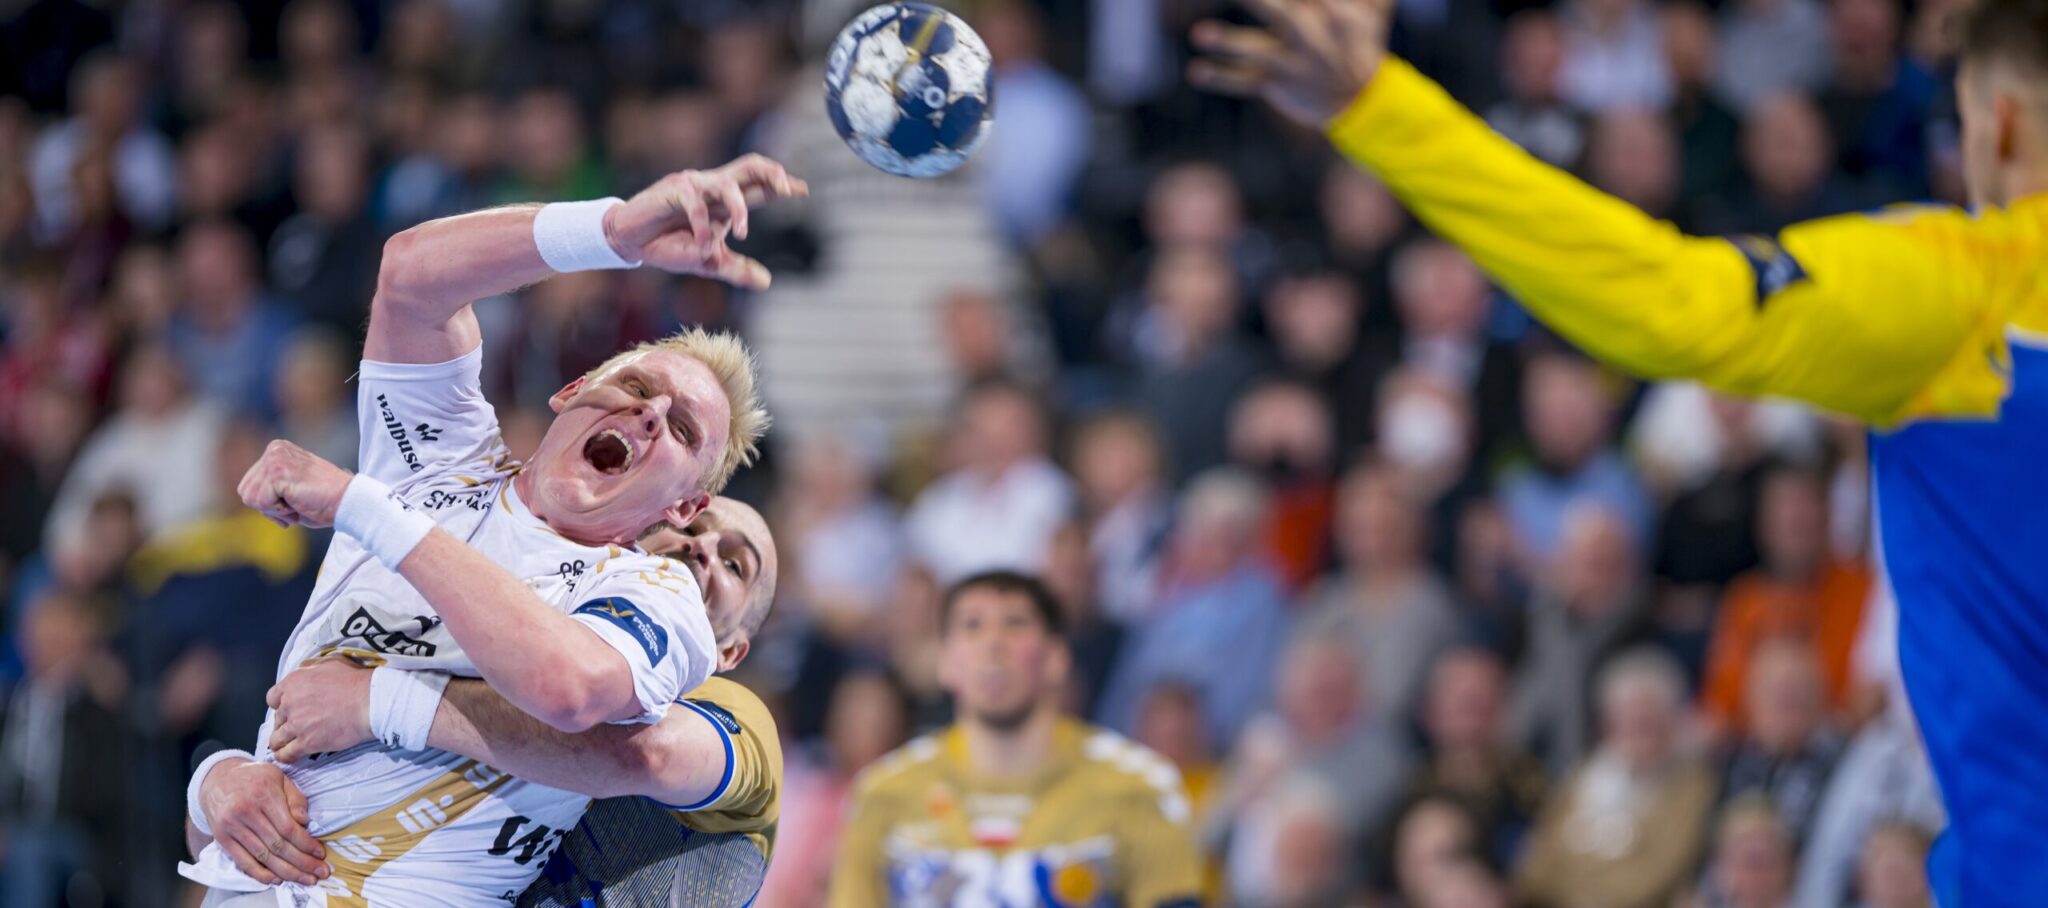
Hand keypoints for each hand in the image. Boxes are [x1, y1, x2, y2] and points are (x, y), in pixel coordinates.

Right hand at [199, 758, 328, 885]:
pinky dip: (260, 873)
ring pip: (262, 856)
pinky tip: (276, 879)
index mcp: (263, 794)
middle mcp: (245, 811)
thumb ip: (295, 798)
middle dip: (301, 862)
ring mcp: (231, 826)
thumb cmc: (254, 778)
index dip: (306, 844)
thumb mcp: (279, 777)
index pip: (288, 827)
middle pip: (277, 845)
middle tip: (319, 873)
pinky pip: (242, 860)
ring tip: (304, 879)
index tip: (320, 854)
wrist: (217, 778)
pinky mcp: (222, 838)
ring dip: (286, 872)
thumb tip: (305, 822)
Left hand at [237, 439, 351, 527]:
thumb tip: (248, 495)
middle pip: (246, 492)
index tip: (291, 503)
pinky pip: (262, 503)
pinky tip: (297, 504)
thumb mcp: (289, 488)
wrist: (347, 502)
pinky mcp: (278, 472)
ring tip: (296, 504)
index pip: (249, 486)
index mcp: (276, 450)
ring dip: (274, 510)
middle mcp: (274, 449)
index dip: (267, 503)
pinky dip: (279, 512)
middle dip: (268, 507)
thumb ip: (268, 486)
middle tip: (294, 506)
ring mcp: (275, 459)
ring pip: (251, 498)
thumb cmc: (322, 501)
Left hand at [267, 655, 374, 763]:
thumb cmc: (354, 682)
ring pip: (277, 738)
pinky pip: (287, 753)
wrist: (369, 701)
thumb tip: (307, 674)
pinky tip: (289, 757)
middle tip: (296, 727)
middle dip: (284, 723)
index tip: (288, 710)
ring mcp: (296, 724)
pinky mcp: (306, 742)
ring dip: (281, 742)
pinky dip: (285, 756)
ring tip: (286, 746)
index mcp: (293, 683)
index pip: (272, 698)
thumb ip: (310, 671)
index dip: (280, 705)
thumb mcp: (328, 665)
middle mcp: (289, 703)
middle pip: (277, 719)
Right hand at [603, 154, 810, 288]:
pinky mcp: (673, 190)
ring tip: (742, 234)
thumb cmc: (670, 246)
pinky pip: (696, 204)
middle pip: (750, 166)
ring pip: (727, 185)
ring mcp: (694, 185)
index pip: (759, 185)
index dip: (782, 183)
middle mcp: (713, 187)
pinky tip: (701, 245)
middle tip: (786, 190)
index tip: (804, 190)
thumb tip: (767, 281)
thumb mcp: (710, 262)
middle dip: (772, 174)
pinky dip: (702, 226)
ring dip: (739, 210)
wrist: (632, 243)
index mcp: (725, 201)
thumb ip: (737, 269)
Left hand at [1188, 0, 1394, 126]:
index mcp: (1327, 14)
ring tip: (1198, 34)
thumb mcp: (1372, 12)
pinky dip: (1220, 78)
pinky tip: (1195, 71)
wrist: (1361, 99)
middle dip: (1259, 3)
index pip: (1302, 2)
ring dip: (1228, 42)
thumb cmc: (1361, 43)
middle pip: (1282, 14)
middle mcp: (1310, 36)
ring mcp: (1292, 62)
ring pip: (1257, 51)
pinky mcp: (1277, 83)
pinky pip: (1245, 82)